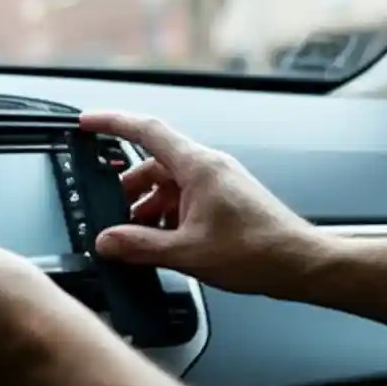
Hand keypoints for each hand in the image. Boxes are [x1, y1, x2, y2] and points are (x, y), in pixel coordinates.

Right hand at [80, 111, 326, 296]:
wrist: (299, 263)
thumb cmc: (259, 251)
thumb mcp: (187, 252)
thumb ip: (141, 246)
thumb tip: (108, 241)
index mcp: (198, 166)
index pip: (147, 130)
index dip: (112, 122)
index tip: (87, 122)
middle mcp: (209, 167)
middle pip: (153, 164)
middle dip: (128, 189)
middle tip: (111, 215)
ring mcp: (218, 182)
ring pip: (169, 185)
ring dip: (149, 208)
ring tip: (138, 239)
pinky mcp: (225, 199)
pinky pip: (186, 198)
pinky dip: (168, 216)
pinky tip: (164, 244)